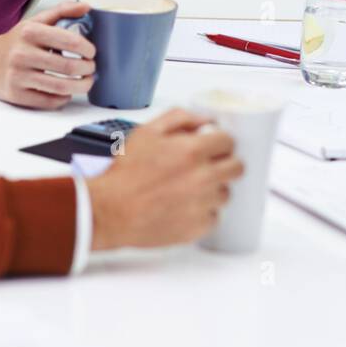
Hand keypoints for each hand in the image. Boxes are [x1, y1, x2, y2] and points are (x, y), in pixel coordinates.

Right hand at [0, 1, 96, 108]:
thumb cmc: (15, 41)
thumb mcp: (35, 21)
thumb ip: (62, 11)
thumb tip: (86, 7)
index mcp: (30, 32)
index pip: (70, 41)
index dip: (88, 49)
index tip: (92, 52)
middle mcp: (22, 54)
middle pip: (68, 66)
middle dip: (87, 69)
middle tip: (91, 68)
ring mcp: (18, 76)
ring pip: (60, 87)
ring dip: (81, 86)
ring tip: (86, 82)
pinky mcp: (16, 94)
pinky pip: (48, 101)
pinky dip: (63, 98)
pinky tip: (66, 92)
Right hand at [87, 108, 242, 250]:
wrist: (108, 211)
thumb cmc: (124, 174)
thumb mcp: (146, 133)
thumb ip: (179, 118)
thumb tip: (205, 120)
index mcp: (192, 151)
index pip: (229, 142)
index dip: (220, 143)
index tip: (214, 147)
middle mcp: (203, 177)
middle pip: (237, 168)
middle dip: (226, 164)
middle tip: (209, 166)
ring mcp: (202, 204)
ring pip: (225, 193)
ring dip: (213, 189)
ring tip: (190, 189)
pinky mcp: (197, 227)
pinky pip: (214, 217)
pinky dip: (203, 212)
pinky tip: (185, 207)